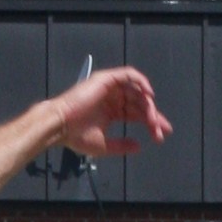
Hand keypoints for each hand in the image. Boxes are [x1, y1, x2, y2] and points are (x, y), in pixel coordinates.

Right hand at [54, 66, 169, 161]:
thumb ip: (122, 146)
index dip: (152, 123)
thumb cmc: (76, 136)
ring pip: (137, 91)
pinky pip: (129, 75)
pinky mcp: (106, 79)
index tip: (162, 135)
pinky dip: (141, 81)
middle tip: (159, 130)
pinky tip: (149, 95)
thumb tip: (139, 146)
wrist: (60, 126)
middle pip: (140, 104)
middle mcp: (113, 98)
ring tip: (152, 118)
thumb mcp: (105, 146)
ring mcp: (110, 88)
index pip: (137, 114)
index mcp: (112, 112)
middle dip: (153, 117)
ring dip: (148, 103)